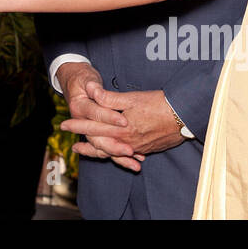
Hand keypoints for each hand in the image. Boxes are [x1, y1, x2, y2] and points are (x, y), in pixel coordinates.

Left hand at [59, 70, 183, 167]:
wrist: (183, 116)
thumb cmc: (158, 104)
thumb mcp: (132, 98)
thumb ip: (109, 98)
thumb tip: (91, 92)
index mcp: (120, 129)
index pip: (93, 129)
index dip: (78, 126)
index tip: (64, 125)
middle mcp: (127, 142)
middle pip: (100, 145)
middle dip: (86, 145)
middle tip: (73, 147)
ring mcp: (137, 147)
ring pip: (113, 153)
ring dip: (99, 152)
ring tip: (87, 153)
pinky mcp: (147, 148)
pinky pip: (127, 155)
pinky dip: (117, 156)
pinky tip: (114, 154)